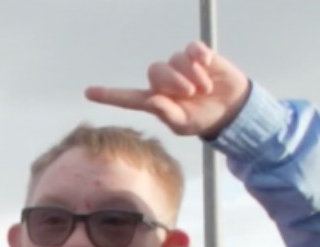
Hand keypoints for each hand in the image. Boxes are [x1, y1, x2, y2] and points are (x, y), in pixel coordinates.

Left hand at [86, 41, 251, 138]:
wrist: (231, 109)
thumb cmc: (203, 119)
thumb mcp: (185, 124)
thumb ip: (167, 114)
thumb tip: (151, 101)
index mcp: (156, 101)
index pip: (128, 97)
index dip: (109, 95)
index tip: (88, 93)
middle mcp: (164, 82)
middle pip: (156, 70)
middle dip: (173, 81)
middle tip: (191, 93)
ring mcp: (180, 68)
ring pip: (175, 59)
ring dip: (191, 75)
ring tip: (204, 88)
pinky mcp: (198, 56)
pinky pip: (192, 48)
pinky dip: (200, 58)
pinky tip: (208, 64)